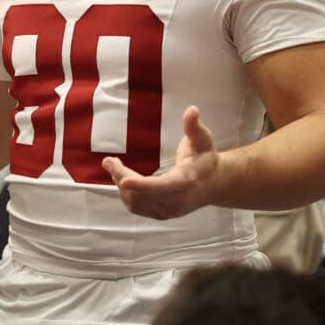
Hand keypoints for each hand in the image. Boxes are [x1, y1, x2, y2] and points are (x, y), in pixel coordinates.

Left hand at [102, 105, 219, 219]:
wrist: (215, 184)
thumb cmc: (205, 159)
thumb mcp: (203, 139)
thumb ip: (194, 126)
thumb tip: (192, 109)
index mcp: (187, 181)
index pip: (163, 186)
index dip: (142, 185)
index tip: (123, 180)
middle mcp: (178, 200)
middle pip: (142, 195)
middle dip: (122, 177)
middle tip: (109, 161)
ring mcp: (169, 211)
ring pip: (136, 202)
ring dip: (120, 185)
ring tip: (114, 166)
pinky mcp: (161, 214)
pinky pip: (137, 208)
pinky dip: (125, 194)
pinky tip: (122, 179)